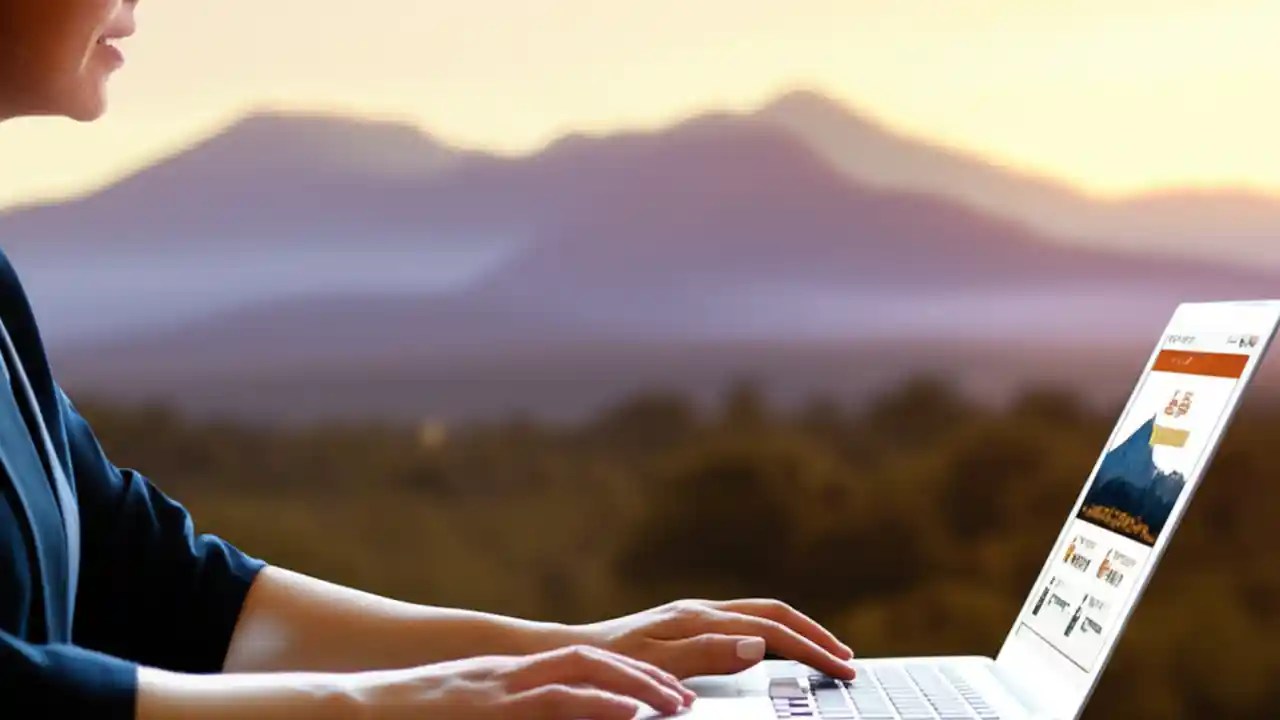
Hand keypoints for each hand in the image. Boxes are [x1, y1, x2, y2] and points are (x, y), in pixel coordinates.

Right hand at [348, 644, 695, 718]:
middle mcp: (509, 675)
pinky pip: (549, 698)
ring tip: (675, 703)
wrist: (346, 711)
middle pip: (594, 661)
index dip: (629, 678)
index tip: (667, 695)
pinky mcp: (485, 703)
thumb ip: (511, 718)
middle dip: (646, 677)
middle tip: (688, 697)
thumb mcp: (468, 719)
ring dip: (634, 685)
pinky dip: (592, 702)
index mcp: (507, 681)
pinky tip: (626, 711)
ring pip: (581, 672)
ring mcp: (497, 686)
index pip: (580, 667)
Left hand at [574, 599, 855, 679]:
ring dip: (798, 632)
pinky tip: (778, 654)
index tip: (844, 668)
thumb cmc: (609, 664)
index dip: (812, 647)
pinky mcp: (687, 626)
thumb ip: (708, 652)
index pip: (773, 628)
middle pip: (775, 613)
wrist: (570, 655)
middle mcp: (701, 611)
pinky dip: (774, 636)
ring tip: (825, 654)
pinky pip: (744, 625)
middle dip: (815, 635)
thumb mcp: (658, 663)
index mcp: (701, 617)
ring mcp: (695, 616)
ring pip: (761, 616)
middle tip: (848, 661)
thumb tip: (759, 645)